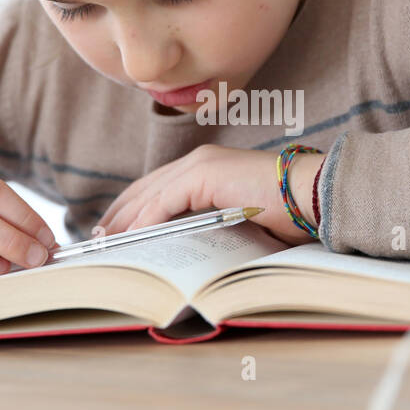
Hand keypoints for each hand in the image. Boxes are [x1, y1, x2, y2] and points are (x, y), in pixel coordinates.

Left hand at [96, 144, 326, 246]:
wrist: (313, 195)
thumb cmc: (287, 213)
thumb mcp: (238, 221)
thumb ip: (210, 225)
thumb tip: (184, 249)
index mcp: (207, 167)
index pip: (155, 188)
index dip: (130, 209)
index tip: (112, 232)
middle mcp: (199, 160)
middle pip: (144, 189)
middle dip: (117, 215)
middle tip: (95, 240)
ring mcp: (202, 164)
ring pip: (149, 195)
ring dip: (124, 222)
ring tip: (105, 245)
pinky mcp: (206, 175)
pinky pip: (164, 202)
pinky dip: (145, 222)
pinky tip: (130, 240)